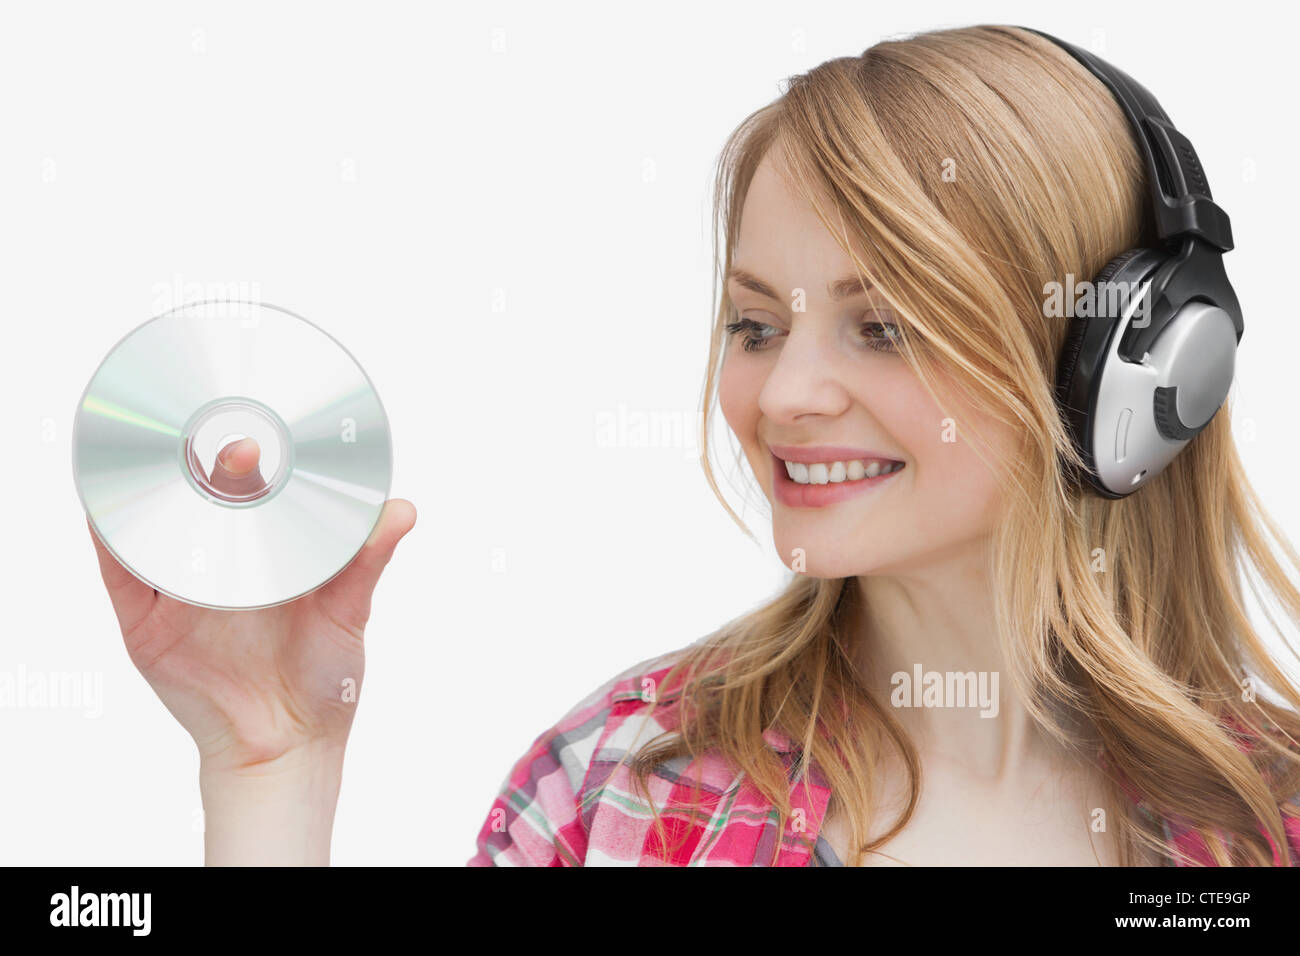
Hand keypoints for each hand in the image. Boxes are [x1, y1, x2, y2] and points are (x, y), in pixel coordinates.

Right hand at [87, 437, 415, 862]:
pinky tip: (105, 505)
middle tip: (230, 442)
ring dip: (152, 490)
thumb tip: (403, 510)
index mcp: (262, 555)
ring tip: (161, 453)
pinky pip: (121, 574)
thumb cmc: (322, 677)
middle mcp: (217, 565)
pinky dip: (108, 537)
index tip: (256, 423)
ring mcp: (178, 592)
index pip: (244, 493)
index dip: (244, 455)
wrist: (286, 746)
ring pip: (151, 527)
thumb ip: (368, 560)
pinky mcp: (146, 625)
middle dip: (202, 464)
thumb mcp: (348, 611)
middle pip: (196, 501)